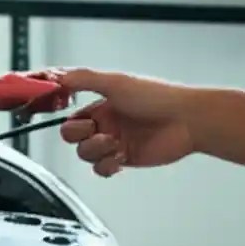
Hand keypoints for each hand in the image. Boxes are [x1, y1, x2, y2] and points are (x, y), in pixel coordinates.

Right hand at [56, 68, 196, 176]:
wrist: (187, 121)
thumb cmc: (158, 97)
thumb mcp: (116, 82)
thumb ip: (84, 79)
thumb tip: (58, 76)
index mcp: (101, 104)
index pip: (69, 112)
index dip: (62, 115)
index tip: (57, 114)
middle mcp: (105, 122)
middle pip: (71, 136)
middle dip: (79, 135)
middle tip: (95, 131)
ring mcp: (114, 142)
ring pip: (85, 153)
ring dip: (96, 150)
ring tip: (115, 144)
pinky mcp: (124, 159)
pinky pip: (101, 168)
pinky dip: (106, 165)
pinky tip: (120, 157)